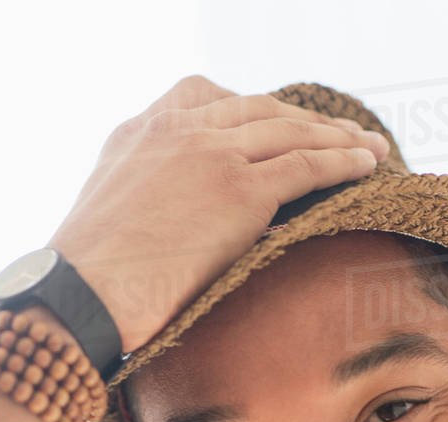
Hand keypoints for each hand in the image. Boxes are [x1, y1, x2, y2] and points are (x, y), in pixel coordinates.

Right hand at [47, 75, 388, 352]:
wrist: (79, 296)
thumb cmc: (84, 284)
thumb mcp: (106, 221)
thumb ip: (141, 203)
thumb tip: (163, 235)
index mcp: (139, 132)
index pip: (204, 98)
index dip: (248, 111)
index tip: (273, 126)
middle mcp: (177, 129)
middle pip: (259, 110)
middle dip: (304, 119)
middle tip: (340, 132)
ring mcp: (211, 154)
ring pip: (289, 130)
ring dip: (335, 137)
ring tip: (368, 147)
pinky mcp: (239, 189)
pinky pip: (305, 165)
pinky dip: (340, 161)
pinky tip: (364, 166)